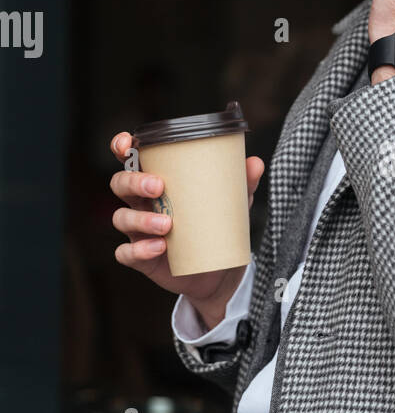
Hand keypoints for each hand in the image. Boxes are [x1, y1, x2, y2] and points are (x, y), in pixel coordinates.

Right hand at [109, 130, 264, 323]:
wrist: (220, 270)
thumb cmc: (217, 225)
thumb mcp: (232, 202)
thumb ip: (243, 183)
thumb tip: (256, 163)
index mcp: (157, 182)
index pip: (130, 159)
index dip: (121, 147)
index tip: (126, 143)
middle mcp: (142, 204)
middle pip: (120, 184)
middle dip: (133, 181)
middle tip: (159, 186)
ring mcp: (138, 231)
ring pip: (121, 217)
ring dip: (140, 219)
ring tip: (167, 224)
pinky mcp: (141, 258)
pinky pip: (126, 253)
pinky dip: (138, 250)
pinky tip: (159, 248)